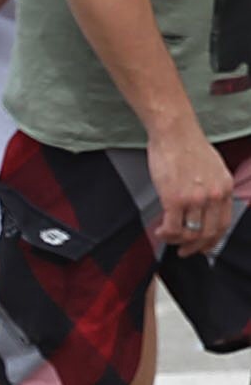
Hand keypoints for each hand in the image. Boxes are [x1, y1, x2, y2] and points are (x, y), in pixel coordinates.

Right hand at [149, 123, 234, 255]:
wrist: (175, 133)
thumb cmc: (187, 146)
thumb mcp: (213, 168)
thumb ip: (212, 188)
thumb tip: (204, 206)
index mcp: (224, 188)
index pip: (223, 224)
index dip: (212, 241)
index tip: (203, 246)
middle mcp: (213, 195)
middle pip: (208, 233)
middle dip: (195, 247)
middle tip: (184, 251)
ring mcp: (194, 198)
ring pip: (189, 232)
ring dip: (176, 240)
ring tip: (166, 236)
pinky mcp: (174, 199)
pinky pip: (172, 227)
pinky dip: (166, 234)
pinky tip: (160, 230)